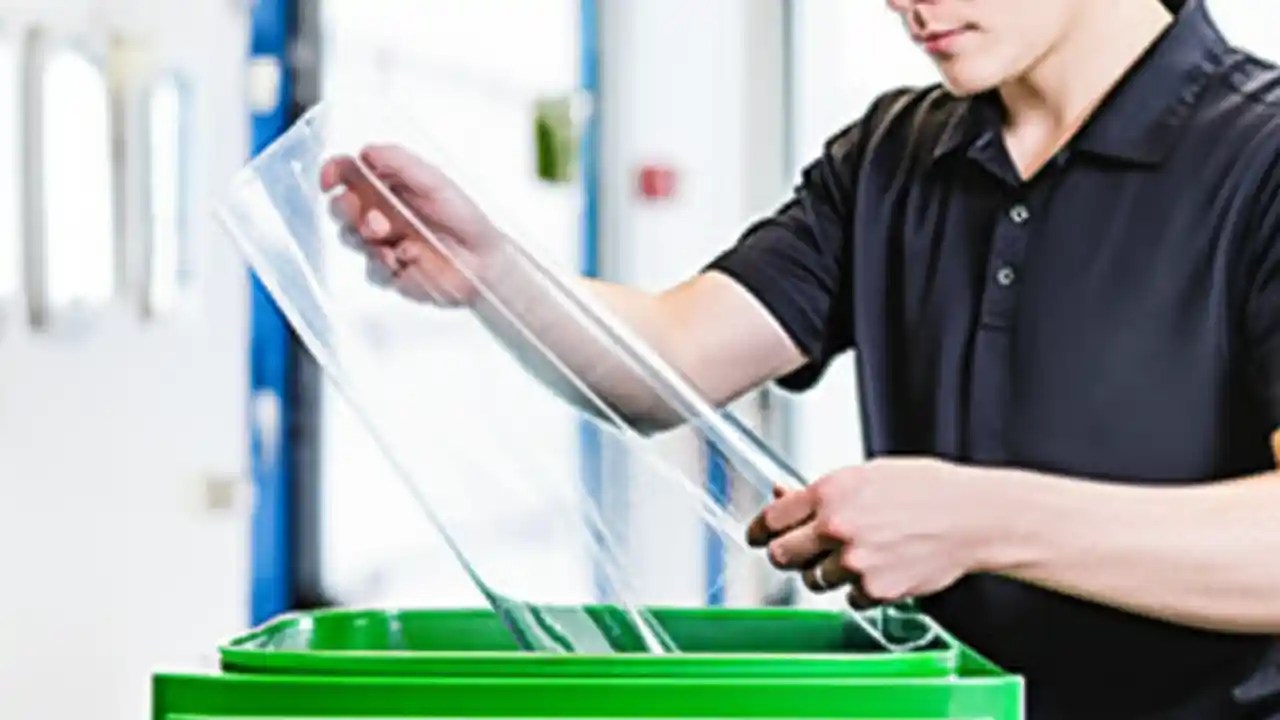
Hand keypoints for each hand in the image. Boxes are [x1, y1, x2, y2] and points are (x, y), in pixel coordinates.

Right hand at [320, 144, 505, 304]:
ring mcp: (382, 243)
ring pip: (350, 238)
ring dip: (363, 233)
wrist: (483, 259)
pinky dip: (383, 262)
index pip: (349, 176)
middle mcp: (381, 213)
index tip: (331, 178)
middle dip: (346, 206)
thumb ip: (401, 164)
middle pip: (342, 207)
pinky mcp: (389, 271)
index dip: (335, 174)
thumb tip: (367, 151)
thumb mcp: (435, 182)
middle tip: (363, 209)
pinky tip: (404, 256)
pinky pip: (371, 268)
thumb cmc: (464, 218)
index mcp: (389, 187)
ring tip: (387, 231)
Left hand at [747, 458, 1002, 607]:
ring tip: (855, 555)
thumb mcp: (867, 475)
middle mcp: (837, 527)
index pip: (772, 518)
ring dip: (825, 572)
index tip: (756, 536)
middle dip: (786, 554)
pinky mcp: (875, 589)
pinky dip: (858, 588)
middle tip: (798, 551)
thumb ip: (820, 491)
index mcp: (831, 492)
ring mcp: (855, 562)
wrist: (971, 518)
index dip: (759, 529)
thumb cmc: (926, 491)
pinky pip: (848, 597)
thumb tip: (782, 494)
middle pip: (782, 555)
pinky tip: (879, 568)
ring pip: (814, 580)